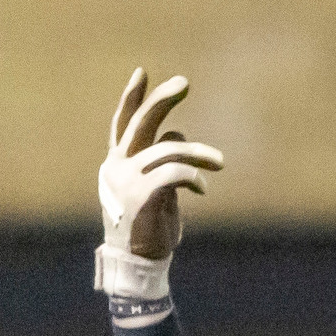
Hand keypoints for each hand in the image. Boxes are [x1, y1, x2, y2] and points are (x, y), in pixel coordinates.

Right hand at [99, 69, 224, 261]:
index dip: (131, 98)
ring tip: (219, 161)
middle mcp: (117, 167)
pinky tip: (202, 189)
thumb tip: (180, 136)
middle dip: (162, 100)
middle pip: (140, 123)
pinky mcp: (141, 195)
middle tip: (184, 82)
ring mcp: (126, 180)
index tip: (141, 73)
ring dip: (198, 153)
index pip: (122, 124)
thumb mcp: (156, 188)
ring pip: (168, 149)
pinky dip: (194, 177)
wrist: (139, 263)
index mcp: (117, 163)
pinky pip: (175, 173)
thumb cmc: (149, 226)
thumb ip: (162, 160)